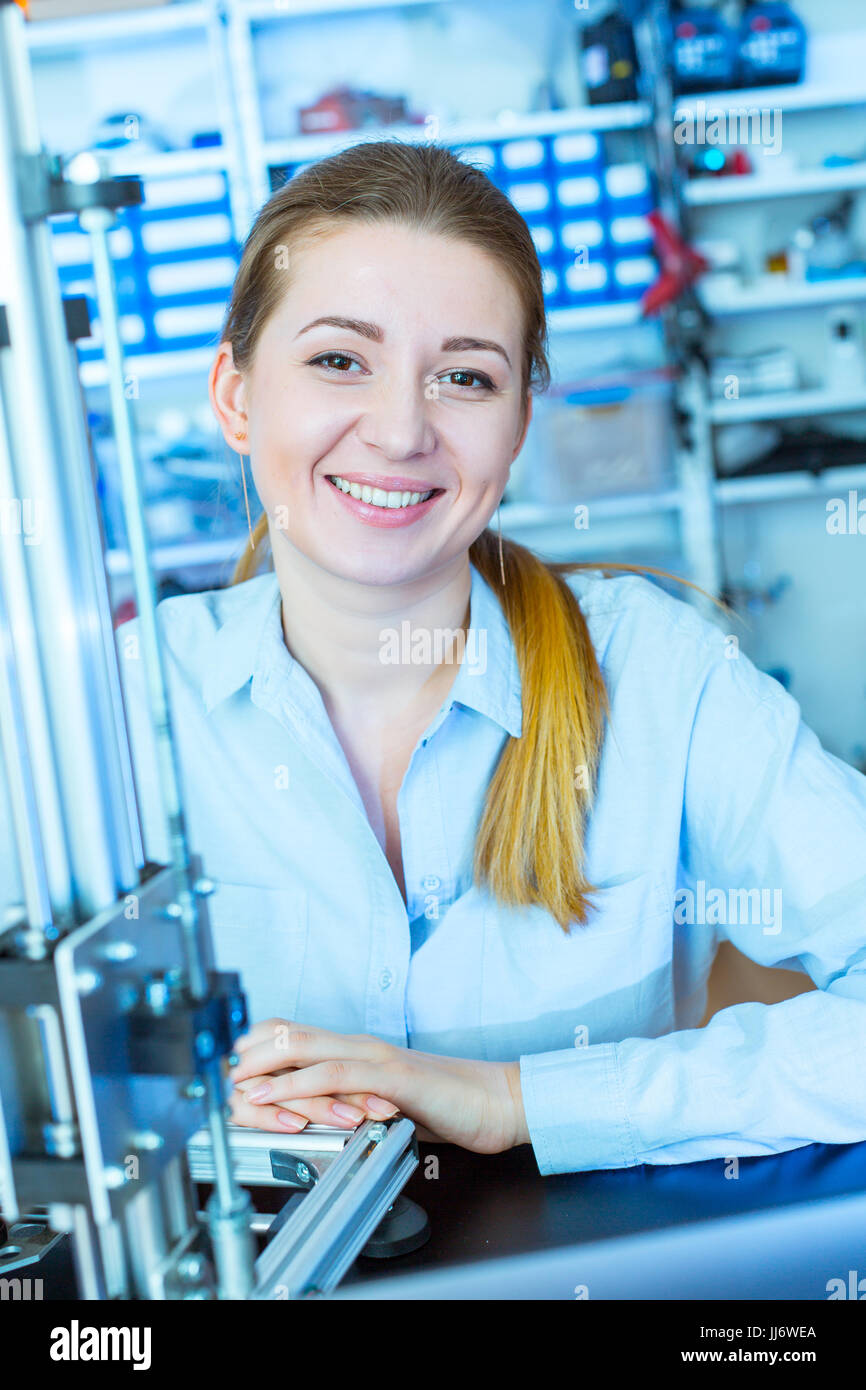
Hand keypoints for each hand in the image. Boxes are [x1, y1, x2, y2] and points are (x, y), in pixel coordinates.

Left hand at [228, 1019, 528, 1153]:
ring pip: (304, 1046)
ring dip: (260, 1066)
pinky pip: (335, 1075)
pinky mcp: (392, 1077)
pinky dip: (296, 1085)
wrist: (496, 1103)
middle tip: (215, 1074)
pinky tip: (273, 1097)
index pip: (293, 1034)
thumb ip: (350, 1105)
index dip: (253, 1048)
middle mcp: (360, 1045)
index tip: (224, 1070)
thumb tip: (313, 1121)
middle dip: (243, 1051)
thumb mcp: (384, 1105)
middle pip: (286, 1031)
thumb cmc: (447, 1105)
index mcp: (357, 1050)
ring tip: (231, 1082)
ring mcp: (375, 1057)